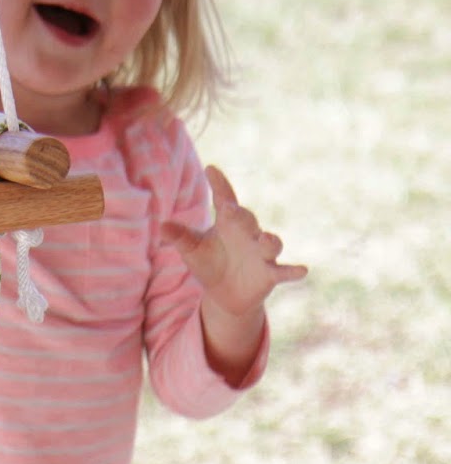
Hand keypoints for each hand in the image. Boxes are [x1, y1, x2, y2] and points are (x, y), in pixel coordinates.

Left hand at [163, 166, 306, 380]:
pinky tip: (302, 270)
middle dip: (242, 216)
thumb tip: (162, 226)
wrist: (225, 294)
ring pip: (270, 244)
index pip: (224, 200)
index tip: (211, 169)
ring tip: (266, 240)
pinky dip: (293, 271)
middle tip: (231, 210)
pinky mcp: (271, 274)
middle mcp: (248, 234)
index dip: (219, 185)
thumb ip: (180, 237)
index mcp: (228, 224)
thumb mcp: (192, 250)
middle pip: (248, 221)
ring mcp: (262, 254)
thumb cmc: (208, 263)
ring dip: (269, 241)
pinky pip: (284, 271)